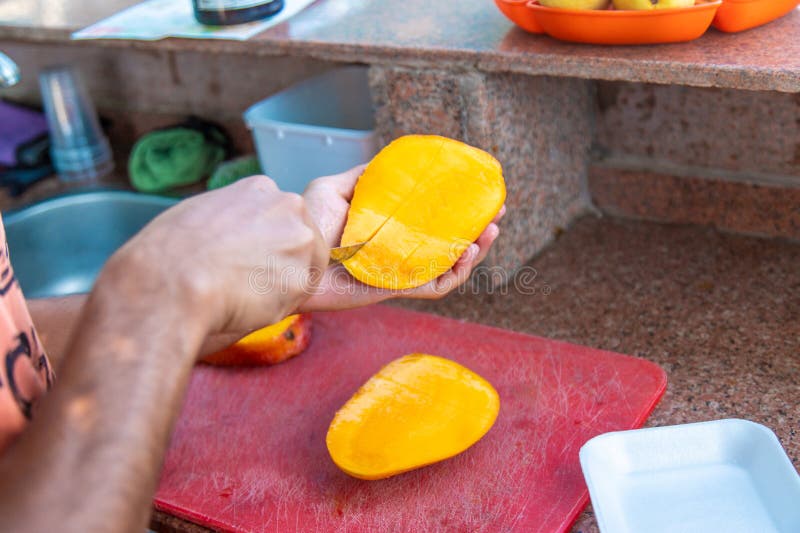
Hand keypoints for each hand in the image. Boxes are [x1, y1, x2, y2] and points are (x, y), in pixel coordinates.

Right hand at [102, 176, 327, 333]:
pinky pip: (296, 300)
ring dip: (280, 287)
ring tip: (240, 293)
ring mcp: (299, 241)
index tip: (246, 260)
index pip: (282, 219)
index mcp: (262, 188)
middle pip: (302, 242)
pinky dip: (275, 309)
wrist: (169, 284)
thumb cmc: (169, 253)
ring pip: (303, 272)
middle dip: (282, 265)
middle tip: (246, 283)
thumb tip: (239, 238)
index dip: (266, 245)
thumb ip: (233, 219)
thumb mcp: (200, 214)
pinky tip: (245, 304)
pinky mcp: (301, 278)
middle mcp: (289, 207)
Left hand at [299, 166, 504, 311]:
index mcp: (389, 229)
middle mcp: (399, 250)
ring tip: (491, 229)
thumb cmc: (306, 225)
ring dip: (474, 250)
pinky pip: (434, 285)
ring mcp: (399, 270)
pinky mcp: (395, 288)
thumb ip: (361, 177)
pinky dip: (455, 273)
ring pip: (448, 265)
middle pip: (448, 243)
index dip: (456, 209)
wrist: (288, 257)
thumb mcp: (333, 189)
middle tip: (497, 211)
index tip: (476, 191)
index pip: (430, 220)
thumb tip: (390, 162)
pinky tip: (467, 251)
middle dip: (477, 229)